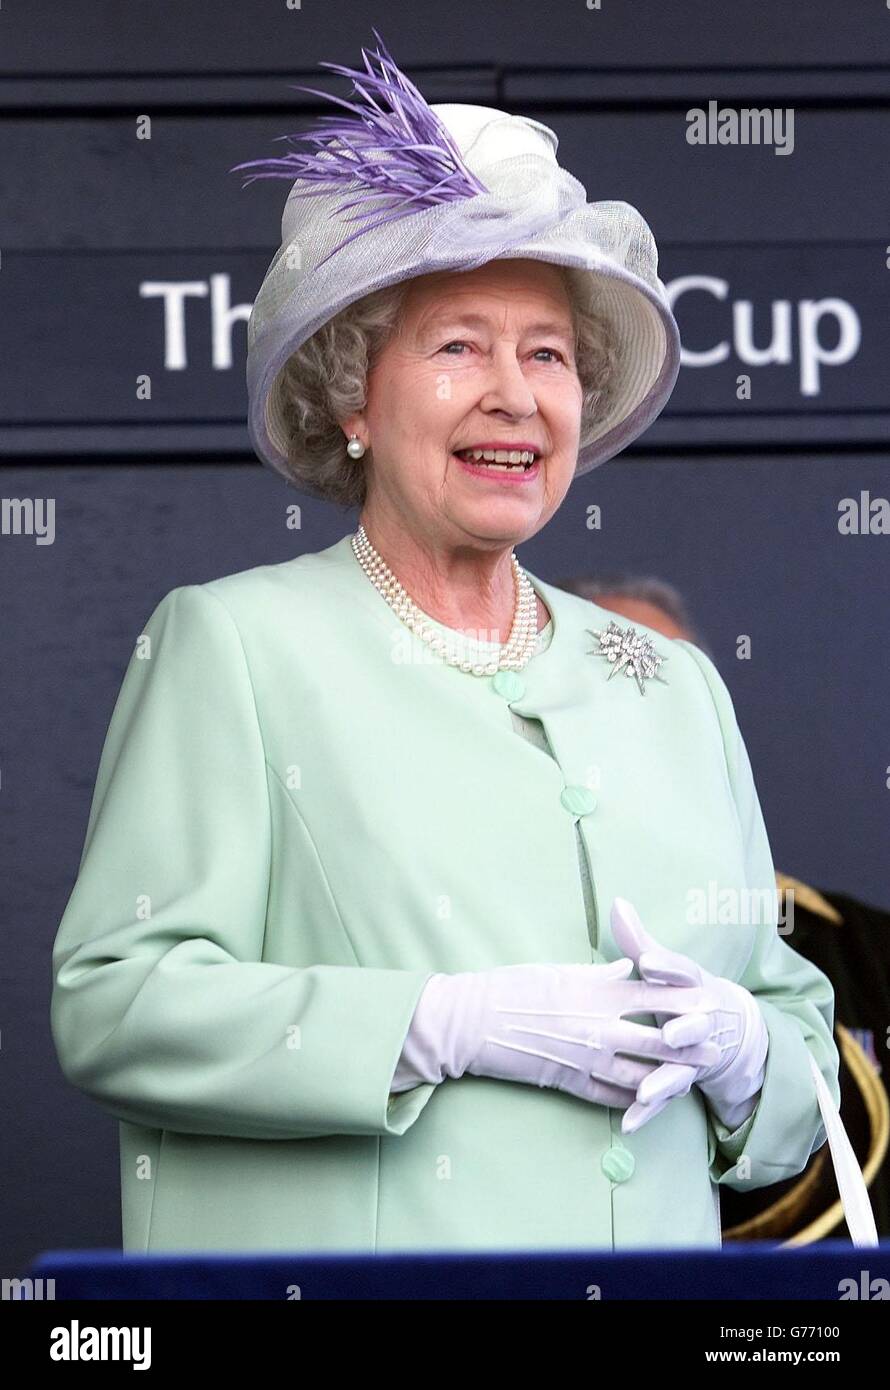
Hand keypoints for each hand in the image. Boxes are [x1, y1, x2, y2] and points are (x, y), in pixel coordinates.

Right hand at [394, 958, 721, 1110]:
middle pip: (658, 1039)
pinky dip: (633, 1100)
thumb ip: (598, 974)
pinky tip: (647, 1102)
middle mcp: (599, 1027)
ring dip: (669, 1078)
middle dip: (689, 1045)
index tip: (708, 999)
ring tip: (692, 1080)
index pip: (653, 997)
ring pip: (641, 1075)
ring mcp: (587, 1060)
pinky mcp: (570, 1082)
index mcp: (596, 993)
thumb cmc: (511, 986)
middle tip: (716, 1048)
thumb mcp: (558, 970)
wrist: (474, 1022)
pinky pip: (611, 1096)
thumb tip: (628, 969)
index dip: (684, 1000)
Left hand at [610, 897, 768, 1134]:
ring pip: (682, 1067)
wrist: (727, 1029)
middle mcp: (699, 1020)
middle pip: (692, 1024)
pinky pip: (665, 1097)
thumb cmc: (679, 991)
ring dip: (664, 1080)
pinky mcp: (683, 1080)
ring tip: (646, 1091)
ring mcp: (694, 1054)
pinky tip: (629, 1123)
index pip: (682, 972)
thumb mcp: (664, 967)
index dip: (665, 967)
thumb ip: (638, 940)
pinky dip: (647, 1111)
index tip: (648, 963)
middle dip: (681, 1028)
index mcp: (692, 985)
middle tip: (667, 1033)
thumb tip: (617, 902)